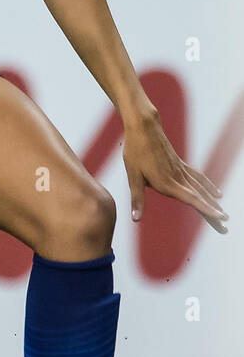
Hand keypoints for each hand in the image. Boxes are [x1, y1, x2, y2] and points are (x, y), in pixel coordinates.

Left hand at [123, 107, 227, 232]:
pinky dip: (208, 186)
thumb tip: (135, 219)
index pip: (191, 199)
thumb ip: (137, 199)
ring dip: (213, 203)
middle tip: (225, 229)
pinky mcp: (180, 164)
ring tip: (224, 216)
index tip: (221, 218)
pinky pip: (198, 178)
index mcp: (166, 183)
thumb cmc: (135, 151)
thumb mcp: (132, 176)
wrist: (144, 127)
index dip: (206, 209)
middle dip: (212, 214)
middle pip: (199, 198)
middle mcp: (178, 178)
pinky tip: (216, 193)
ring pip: (201, 189)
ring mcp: (181, 170)